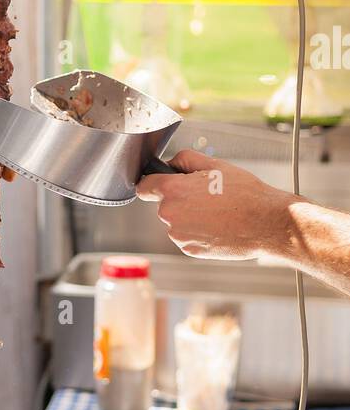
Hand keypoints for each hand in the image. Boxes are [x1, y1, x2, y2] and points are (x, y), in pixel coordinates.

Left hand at [136, 148, 294, 259]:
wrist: (266, 223)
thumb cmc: (244, 193)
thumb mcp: (214, 164)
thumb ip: (184, 159)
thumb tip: (170, 164)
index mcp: (173, 190)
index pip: (143, 186)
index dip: (152, 183)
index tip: (160, 184)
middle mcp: (170, 214)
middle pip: (163, 204)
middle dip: (179, 199)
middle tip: (207, 196)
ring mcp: (179, 235)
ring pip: (176, 222)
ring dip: (189, 216)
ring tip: (217, 212)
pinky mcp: (189, 250)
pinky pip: (187, 237)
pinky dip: (198, 232)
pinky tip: (218, 226)